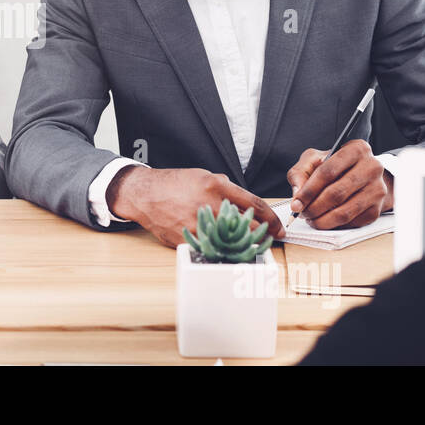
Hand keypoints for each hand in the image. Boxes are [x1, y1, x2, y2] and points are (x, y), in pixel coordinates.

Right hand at [107, 166, 284, 247]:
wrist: (146, 194)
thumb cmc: (174, 184)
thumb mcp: (203, 176)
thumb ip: (226, 189)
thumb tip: (245, 204)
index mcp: (216, 186)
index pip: (254, 204)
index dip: (271, 218)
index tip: (278, 226)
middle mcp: (209, 205)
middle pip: (248, 226)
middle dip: (263, 234)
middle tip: (271, 238)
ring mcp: (198, 224)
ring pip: (232, 240)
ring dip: (245, 244)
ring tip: (251, 245)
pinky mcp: (188, 238)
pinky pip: (213, 247)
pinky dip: (222, 249)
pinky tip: (226, 248)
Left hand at [287, 139, 392, 229]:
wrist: (363, 177)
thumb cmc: (335, 166)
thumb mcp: (314, 160)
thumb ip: (300, 172)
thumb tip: (297, 195)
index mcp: (356, 149)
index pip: (328, 171)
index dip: (309, 190)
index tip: (296, 203)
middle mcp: (372, 168)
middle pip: (336, 194)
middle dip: (314, 208)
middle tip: (302, 213)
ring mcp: (377, 190)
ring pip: (344, 212)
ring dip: (322, 220)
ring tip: (311, 219)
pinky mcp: (377, 209)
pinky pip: (352, 222)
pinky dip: (334, 225)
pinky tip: (326, 220)